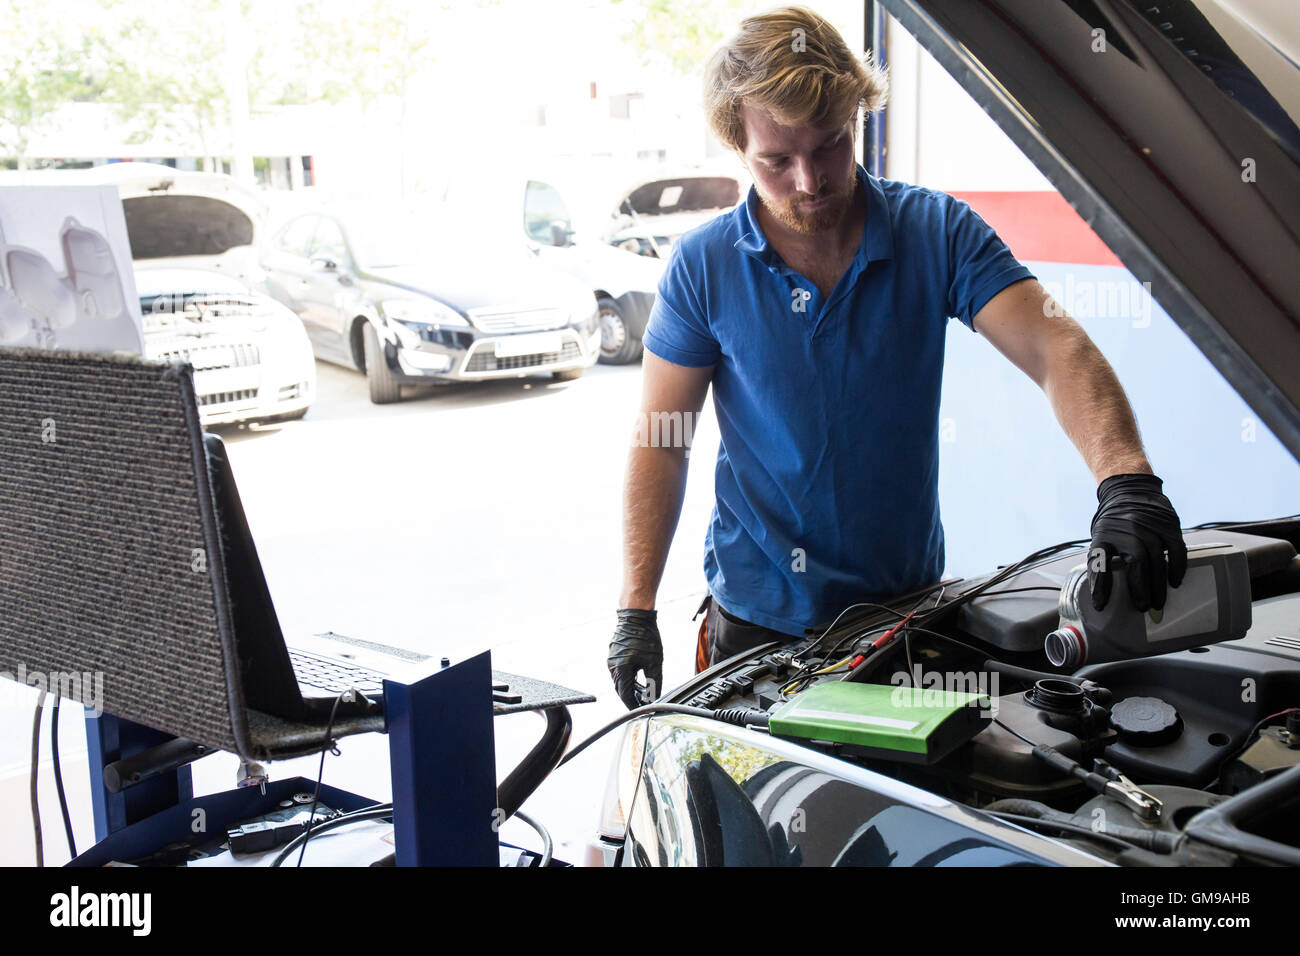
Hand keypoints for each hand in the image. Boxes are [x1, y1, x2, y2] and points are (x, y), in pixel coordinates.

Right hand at [608, 609, 662, 709]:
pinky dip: (628, 678)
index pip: (626, 695)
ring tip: (644, 693)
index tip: (643, 710)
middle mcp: (613, 666)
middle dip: (633, 699)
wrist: (636, 615)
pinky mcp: (614, 654)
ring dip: (630, 688)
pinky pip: (620, 671)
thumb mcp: (654, 661)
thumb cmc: (645, 635)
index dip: (635, 705)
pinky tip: (639, 678)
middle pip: (621, 689)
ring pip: (620, 681)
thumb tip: (655, 696)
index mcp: (621, 669)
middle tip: (645, 704)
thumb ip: (654, 681)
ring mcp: (611, 659)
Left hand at [1088, 473, 1186, 611]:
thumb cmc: (1114, 521)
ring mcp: (1149, 526)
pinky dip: (1177, 568)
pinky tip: (1175, 582)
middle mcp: (1127, 530)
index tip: (1101, 605)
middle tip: (1143, 608)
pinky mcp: (1168, 524)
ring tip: (1158, 603)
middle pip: (1135, 564)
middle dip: (1139, 589)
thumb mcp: (1101, 537)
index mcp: (1105, 534)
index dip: (1100, 585)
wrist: (1129, 488)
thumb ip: (1102, 560)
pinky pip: (1176, 549)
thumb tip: (1101, 594)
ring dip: (1159, 584)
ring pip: (1157, 560)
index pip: (1100, 561)